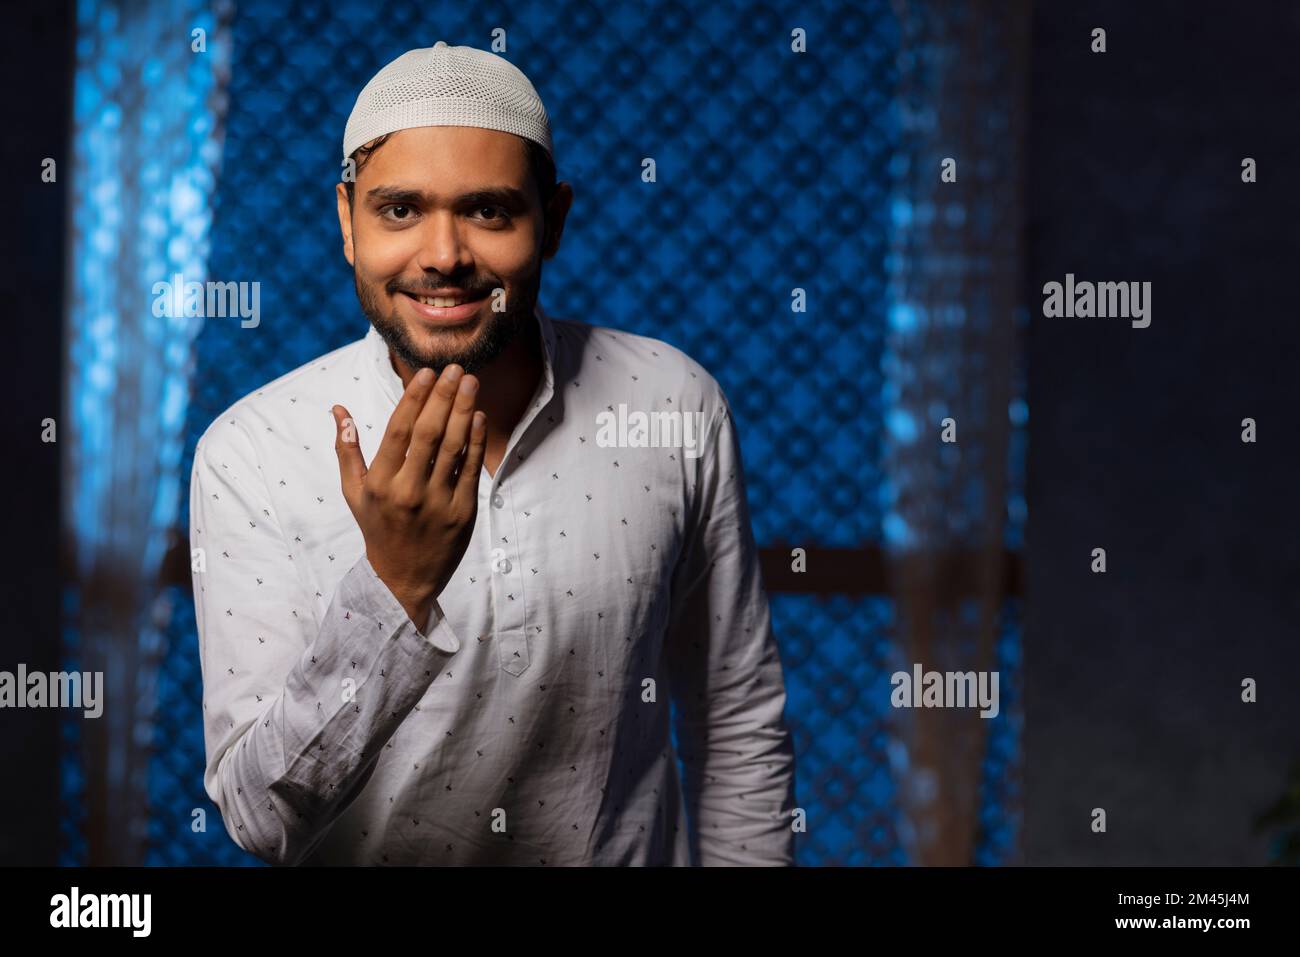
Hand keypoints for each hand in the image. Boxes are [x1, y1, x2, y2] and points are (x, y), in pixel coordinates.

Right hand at [332, 365, 486, 629]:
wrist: (404, 578)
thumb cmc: (378, 527)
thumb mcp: (354, 492)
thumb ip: (346, 450)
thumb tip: (338, 410)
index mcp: (380, 484)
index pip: (399, 431)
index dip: (414, 398)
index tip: (427, 373)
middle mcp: (408, 491)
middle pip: (429, 434)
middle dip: (444, 397)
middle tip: (456, 369)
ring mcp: (438, 503)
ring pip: (453, 448)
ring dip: (464, 410)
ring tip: (471, 383)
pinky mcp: (462, 513)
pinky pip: (471, 469)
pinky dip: (475, 441)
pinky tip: (478, 416)